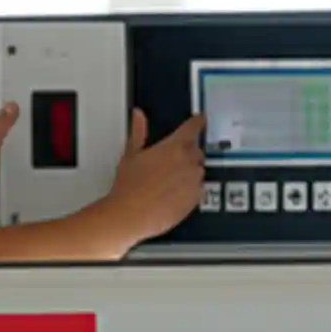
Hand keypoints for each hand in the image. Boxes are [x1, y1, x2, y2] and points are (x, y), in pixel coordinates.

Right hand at [101, 109, 206, 240]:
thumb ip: (138, 132)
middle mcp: (189, 162)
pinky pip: (198, 190)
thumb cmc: (129, 187)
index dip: (197, 122)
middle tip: (170, 161)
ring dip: (189, 171)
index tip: (200, 119)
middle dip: (188, 152)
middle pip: (197, 150)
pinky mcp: (195, 200)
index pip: (193, 127)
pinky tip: (172, 194)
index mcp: (174, 146)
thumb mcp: (131, 155)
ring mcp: (194, 181)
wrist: (131, 215)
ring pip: (198, 171)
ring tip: (169, 181)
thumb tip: (139, 116)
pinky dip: (190, 189)